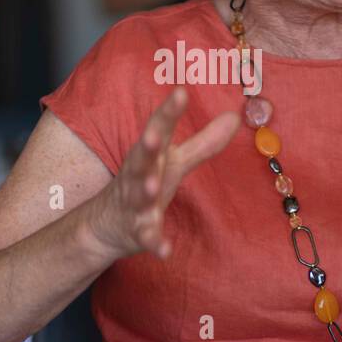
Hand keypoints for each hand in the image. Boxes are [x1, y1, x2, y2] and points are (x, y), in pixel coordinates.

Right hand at [87, 85, 240, 259]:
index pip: (158, 128)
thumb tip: (236, 116)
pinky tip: (165, 250)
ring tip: (153, 186)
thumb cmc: (146, 184)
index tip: (180, 91)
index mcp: (151, 155)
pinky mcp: (137, 232)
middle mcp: (140, 176)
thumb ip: (204, 142)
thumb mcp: (174, 162)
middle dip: (145, 147)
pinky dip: (155, 243)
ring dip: (146, 191)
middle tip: (151, 136)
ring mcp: (136, 204)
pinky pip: (146, 238)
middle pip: (141, 159)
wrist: (106, 225)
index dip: (168, 111)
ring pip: (140, 197)